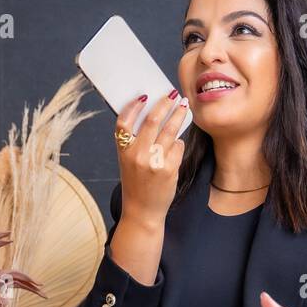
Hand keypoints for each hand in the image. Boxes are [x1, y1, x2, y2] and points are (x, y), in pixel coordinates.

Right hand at [114, 91, 189, 230]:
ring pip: (170, 131)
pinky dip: (179, 143)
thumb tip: (152, 115)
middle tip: (172, 95)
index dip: (133, 107)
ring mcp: (154, 162)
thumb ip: (135, 142)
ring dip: (178, 115)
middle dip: (164, 104)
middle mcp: (137, 155)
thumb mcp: (127, 162)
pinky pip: (178, 147)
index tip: (143, 96)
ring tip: (184, 106)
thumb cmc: (136, 184)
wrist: (142, 212)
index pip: (124, 122)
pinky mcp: (169, 169)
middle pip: (152, 121)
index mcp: (123, 151)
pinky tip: (178, 142)